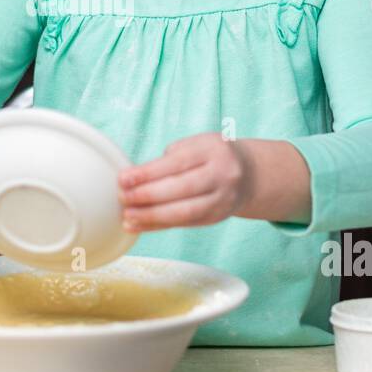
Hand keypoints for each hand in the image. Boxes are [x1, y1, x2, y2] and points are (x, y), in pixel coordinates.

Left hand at [116, 133, 252, 231]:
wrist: (249, 174)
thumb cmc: (211, 155)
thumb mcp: (195, 145)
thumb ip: (169, 159)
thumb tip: (133, 179)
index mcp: (213, 150)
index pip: (177, 163)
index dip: (148, 173)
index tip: (123, 179)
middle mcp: (222, 176)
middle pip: (181, 189)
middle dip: (148, 196)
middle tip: (123, 198)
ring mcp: (222, 200)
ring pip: (184, 212)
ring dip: (151, 216)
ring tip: (127, 216)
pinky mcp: (216, 218)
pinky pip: (184, 224)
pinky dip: (158, 226)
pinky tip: (137, 225)